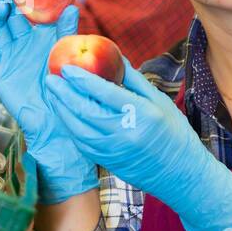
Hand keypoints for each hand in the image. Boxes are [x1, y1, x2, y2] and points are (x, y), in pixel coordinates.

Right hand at [0, 0, 96, 202]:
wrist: (58, 119)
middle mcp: (21, 41)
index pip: (28, 9)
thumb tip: (71, 6)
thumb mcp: (68, 55)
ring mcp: (8, 55)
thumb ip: (67, 32)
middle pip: (10, 14)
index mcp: (40, 35)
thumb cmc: (67, 87)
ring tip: (3, 5)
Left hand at [44, 59, 231, 230]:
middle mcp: (125, 133)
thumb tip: (114, 55)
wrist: (181, 175)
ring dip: (62, 110)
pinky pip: (82, 143)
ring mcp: (114, 151)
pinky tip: (64, 114)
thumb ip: (134, 79)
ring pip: (78, 129)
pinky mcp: (107, 163)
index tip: (66, 67)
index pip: (105, 93)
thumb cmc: (175, 133)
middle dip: (64, 93)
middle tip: (50, 78)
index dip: (82, 79)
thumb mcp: (160, 101)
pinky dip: (70, 127)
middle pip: (85, 111)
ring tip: (53, 94)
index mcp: (142, 114)